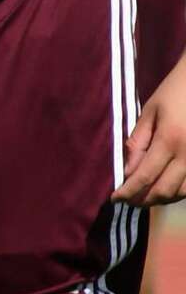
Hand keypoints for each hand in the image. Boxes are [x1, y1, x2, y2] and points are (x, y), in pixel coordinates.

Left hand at [114, 53, 185, 204]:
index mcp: (169, 140)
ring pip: (181, 193)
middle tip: (128, 199)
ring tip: (144, 195)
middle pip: (163, 191)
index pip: (144, 176)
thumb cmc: (173, 93)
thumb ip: (137, 143)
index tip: (114, 199)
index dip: (128, 192)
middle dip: (143, 200)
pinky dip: (177, 192)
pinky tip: (165, 187)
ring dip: (161, 198)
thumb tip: (128, 173)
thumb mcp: (150, 113)